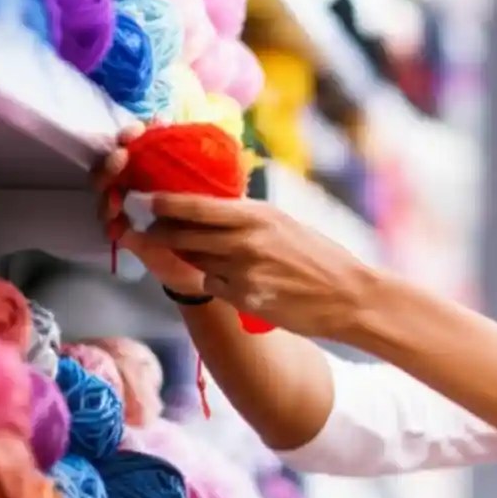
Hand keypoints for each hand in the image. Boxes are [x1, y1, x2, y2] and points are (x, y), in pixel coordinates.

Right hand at [91, 125, 207, 294]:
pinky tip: (117, 229)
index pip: (145, 139)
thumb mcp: (222, 198)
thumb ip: (213, 175)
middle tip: (121, 160)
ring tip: (116, 202)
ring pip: (106, 185)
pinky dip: (110, 223)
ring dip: (107, 189)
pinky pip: (109, 220)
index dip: (136, 132)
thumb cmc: (216, 227)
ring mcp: (131, 203)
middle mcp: (145, 179)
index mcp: (166, 167)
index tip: (136, 133)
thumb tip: (218, 147)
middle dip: (113, 157)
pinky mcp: (124, 228)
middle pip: (117, 158)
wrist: (208, 268)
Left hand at [135, 193, 373, 338]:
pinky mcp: (244, 298)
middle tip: (151, 228)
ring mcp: (242, 271)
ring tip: (200, 253)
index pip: (196, 205)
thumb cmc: (321, 258)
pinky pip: (213, 286)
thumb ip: (249, 219)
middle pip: (183, 234)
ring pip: (194, 260)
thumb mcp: (285, 225)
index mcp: (258, 215)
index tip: (146, 199)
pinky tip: (238, 282)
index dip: (165, 203)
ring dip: (189, 256)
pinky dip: (216, 282)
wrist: (349, 296)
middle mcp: (246, 240)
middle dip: (161, 232)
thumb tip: (211, 211)